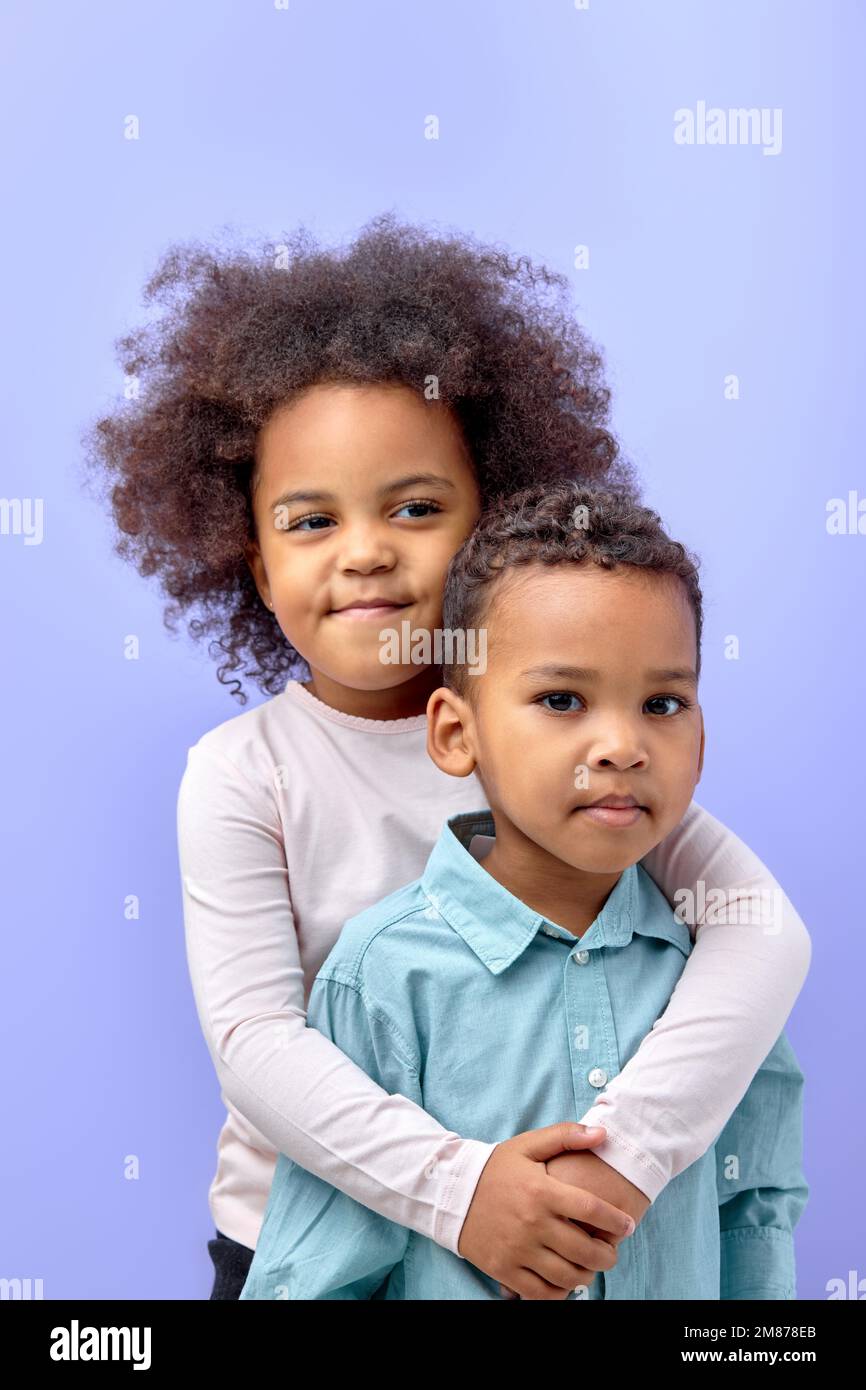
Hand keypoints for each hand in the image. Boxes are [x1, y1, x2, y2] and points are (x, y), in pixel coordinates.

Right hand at [497, 1148, 650, 1297]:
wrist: (451, 1192)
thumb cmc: (495, 1168)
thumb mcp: (528, 1145)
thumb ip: (565, 1136)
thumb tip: (602, 1134)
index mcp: (541, 1191)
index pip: (591, 1209)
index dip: (616, 1221)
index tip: (627, 1225)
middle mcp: (532, 1223)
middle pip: (585, 1249)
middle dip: (607, 1254)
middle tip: (611, 1250)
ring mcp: (518, 1249)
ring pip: (567, 1275)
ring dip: (587, 1274)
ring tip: (591, 1265)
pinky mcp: (504, 1269)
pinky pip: (541, 1293)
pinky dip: (560, 1293)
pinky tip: (565, 1281)